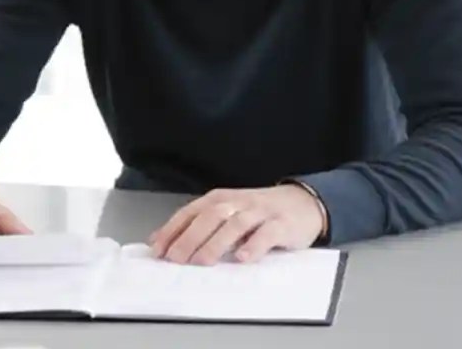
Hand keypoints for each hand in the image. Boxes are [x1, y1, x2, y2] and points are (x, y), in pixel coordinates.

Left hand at [148, 185, 325, 265]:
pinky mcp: (281, 224)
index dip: (173, 230)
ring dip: (217, 243)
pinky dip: (253, 245)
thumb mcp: (227, 213)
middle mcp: (238, 203)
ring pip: (235, 224)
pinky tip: (243, 258)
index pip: (191, 212)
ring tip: (203, 261)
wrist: (302, 202)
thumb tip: (160, 241)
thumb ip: (197, 224)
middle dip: (190, 238)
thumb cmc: (259, 212)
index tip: (158, 250)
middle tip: (176, 260)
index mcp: (220, 199)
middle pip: (210, 217)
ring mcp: (260, 212)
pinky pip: (266, 234)